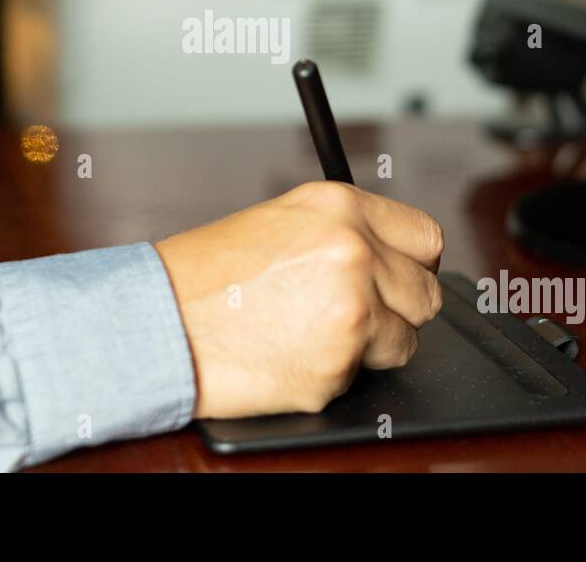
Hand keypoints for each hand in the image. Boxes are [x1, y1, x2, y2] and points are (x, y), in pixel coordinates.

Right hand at [154, 181, 443, 419]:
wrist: (158, 320)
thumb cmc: (208, 273)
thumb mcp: (283, 220)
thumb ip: (346, 232)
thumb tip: (396, 258)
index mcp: (341, 208)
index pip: (427, 238)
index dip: (414, 264)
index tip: (403, 277)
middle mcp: (353, 253)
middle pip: (426, 295)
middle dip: (396, 309)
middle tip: (351, 312)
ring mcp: (350, 311)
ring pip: (405, 341)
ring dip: (369, 346)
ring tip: (310, 331)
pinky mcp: (337, 365)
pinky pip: (362, 376)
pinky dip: (331, 373)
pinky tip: (289, 353)